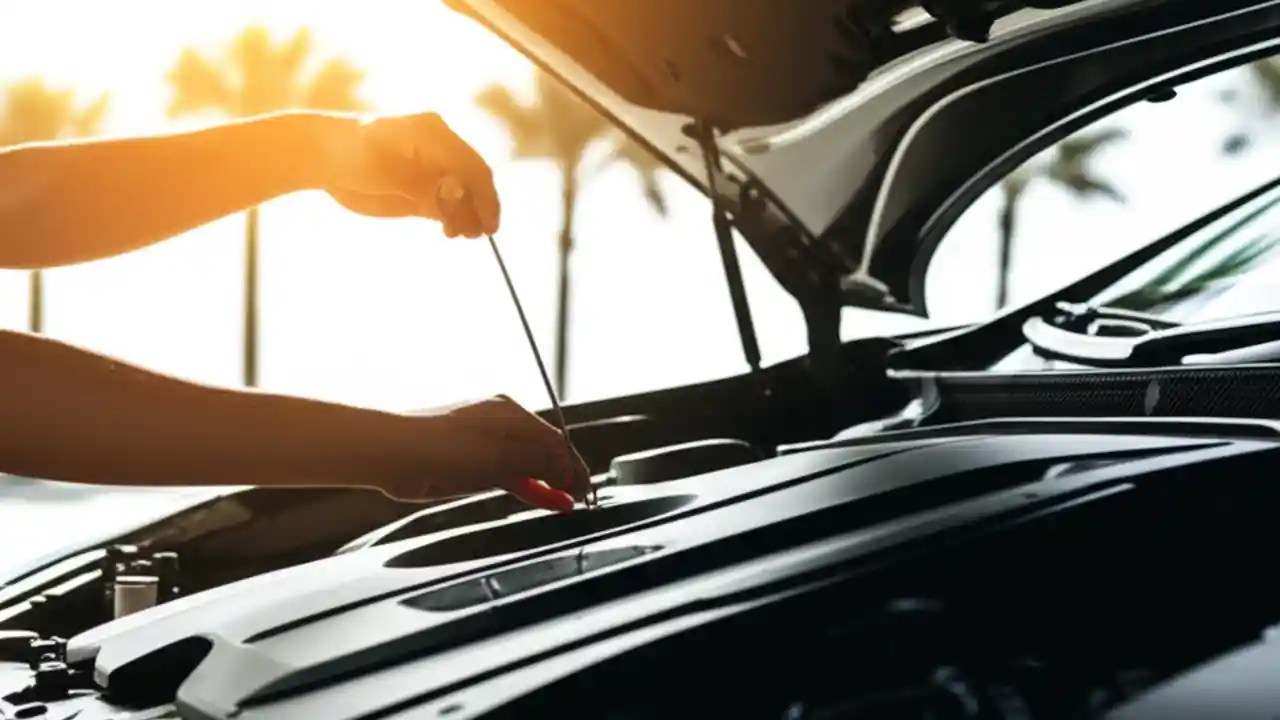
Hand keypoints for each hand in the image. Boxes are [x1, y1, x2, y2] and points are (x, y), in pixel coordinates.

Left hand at [321, 112, 499, 237]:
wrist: (324, 158)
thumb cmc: (352, 153)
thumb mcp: (385, 167)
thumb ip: (420, 182)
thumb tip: (454, 195)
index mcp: (435, 134)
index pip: (471, 165)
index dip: (484, 193)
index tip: (488, 218)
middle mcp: (441, 151)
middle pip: (472, 180)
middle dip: (479, 206)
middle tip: (478, 232)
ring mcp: (433, 172)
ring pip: (464, 196)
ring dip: (468, 216)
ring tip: (464, 234)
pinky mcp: (424, 192)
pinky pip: (448, 207)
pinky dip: (454, 219)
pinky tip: (451, 231)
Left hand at [380, 395, 589, 511]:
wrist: (393, 453)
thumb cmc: (443, 445)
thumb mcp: (500, 456)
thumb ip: (539, 464)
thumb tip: (570, 471)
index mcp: (511, 412)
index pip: (555, 439)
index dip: (573, 464)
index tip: (587, 487)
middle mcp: (500, 425)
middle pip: (542, 451)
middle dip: (564, 474)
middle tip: (582, 496)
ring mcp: (485, 445)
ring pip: (526, 466)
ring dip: (548, 483)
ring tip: (568, 502)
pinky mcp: (470, 465)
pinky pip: (508, 476)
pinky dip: (527, 488)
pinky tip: (541, 499)